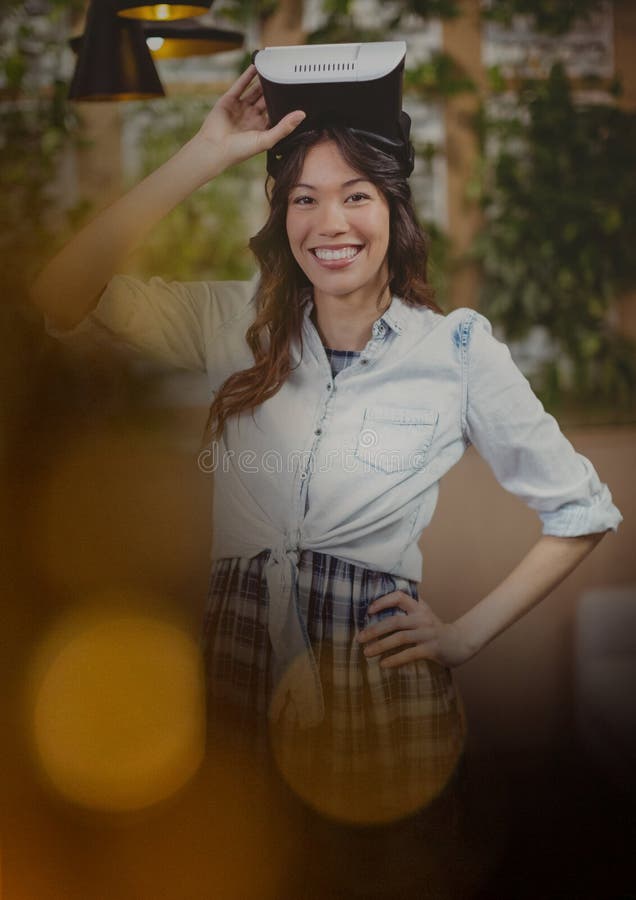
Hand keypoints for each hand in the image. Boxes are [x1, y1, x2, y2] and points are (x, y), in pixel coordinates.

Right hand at [195, 63, 305, 169]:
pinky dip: (248, 76)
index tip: (296, 94)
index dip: (284, 104)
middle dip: (275, 90)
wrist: (214, 148)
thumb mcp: (266, 140)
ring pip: (254, 91)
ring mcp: (240, 108)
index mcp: (261, 129)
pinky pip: (240, 85)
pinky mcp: (229, 100)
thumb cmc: (240, 150)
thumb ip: (284, 127)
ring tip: (273, 68)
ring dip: (263, 81)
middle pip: (265, 100)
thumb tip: (302, 115)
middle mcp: (251, 118)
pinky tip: (257, 67)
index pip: (276, 113)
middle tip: (286, 76)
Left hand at [356, 591, 474, 668]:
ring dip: (381, 646)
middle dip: (374, 630)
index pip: (399, 597)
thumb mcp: (423, 615)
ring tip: (367, 653)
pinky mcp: (432, 648)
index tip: (369, 610)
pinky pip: (410, 654)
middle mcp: (422, 618)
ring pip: (400, 638)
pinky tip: (384, 664)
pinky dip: (395, 659)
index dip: (383, 601)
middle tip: (359, 639)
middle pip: (394, 621)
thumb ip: (407, 611)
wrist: (461, 642)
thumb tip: (379, 613)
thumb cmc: (435, 630)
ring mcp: (427, 633)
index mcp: (419, 607)